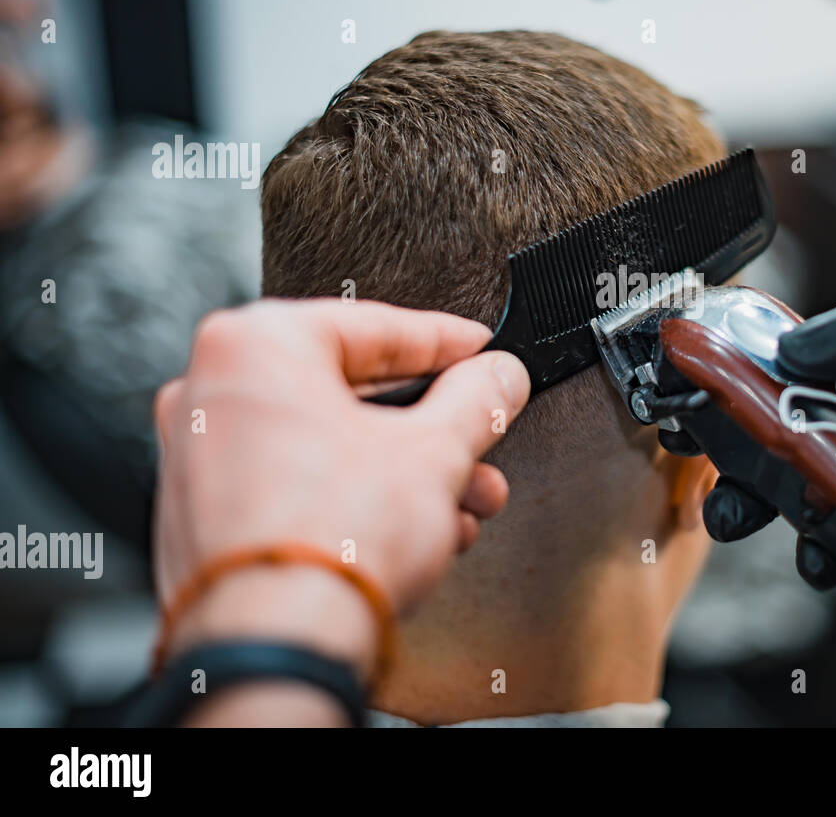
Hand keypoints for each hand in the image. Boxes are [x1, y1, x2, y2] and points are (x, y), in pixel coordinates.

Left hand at [152, 299, 529, 678]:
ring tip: (462, 500)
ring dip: (404, 471)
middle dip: (431, 429)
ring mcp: (199, 457)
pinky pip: (297, 485)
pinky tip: (413, 531)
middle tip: (479, 437)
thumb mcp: (436, 451)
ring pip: (328, 444)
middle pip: (352, 392)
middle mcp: (210, 392)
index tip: (481, 353)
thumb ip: (476, 398)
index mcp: (256, 346)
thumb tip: (498, 377)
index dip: (447, 343)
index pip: (376, 327)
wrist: (275, 647)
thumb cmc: (330, 542)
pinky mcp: (204, 517)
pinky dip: (356, 498)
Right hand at [704, 291, 835, 574]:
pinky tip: (826, 560)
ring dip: (769, 513)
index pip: (799, 377)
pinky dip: (830, 558)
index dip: (744, 388)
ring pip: (816, 506)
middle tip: (706, 478)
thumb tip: (786, 350)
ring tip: (747, 518)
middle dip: (740, 462)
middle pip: (791, 448)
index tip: (694, 399)